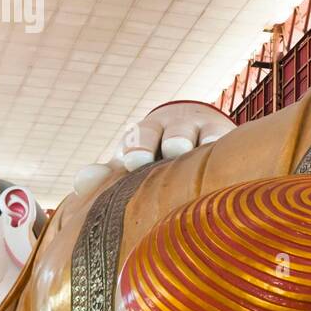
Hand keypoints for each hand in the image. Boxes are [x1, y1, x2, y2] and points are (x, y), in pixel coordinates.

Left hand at [72, 101, 233, 195]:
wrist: (196, 132)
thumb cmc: (156, 157)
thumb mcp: (132, 164)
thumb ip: (108, 175)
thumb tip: (80, 182)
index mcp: (147, 134)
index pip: (140, 137)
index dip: (138, 148)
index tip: (134, 162)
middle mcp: (176, 128)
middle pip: (174, 131)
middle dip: (171, 140)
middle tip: (172, 149)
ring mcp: (205, 132)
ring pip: (204, 134)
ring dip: (203, 143)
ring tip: (200, 153)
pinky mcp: (229, 137)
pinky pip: (229, 139)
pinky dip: (227, 145)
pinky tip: (231, 157)